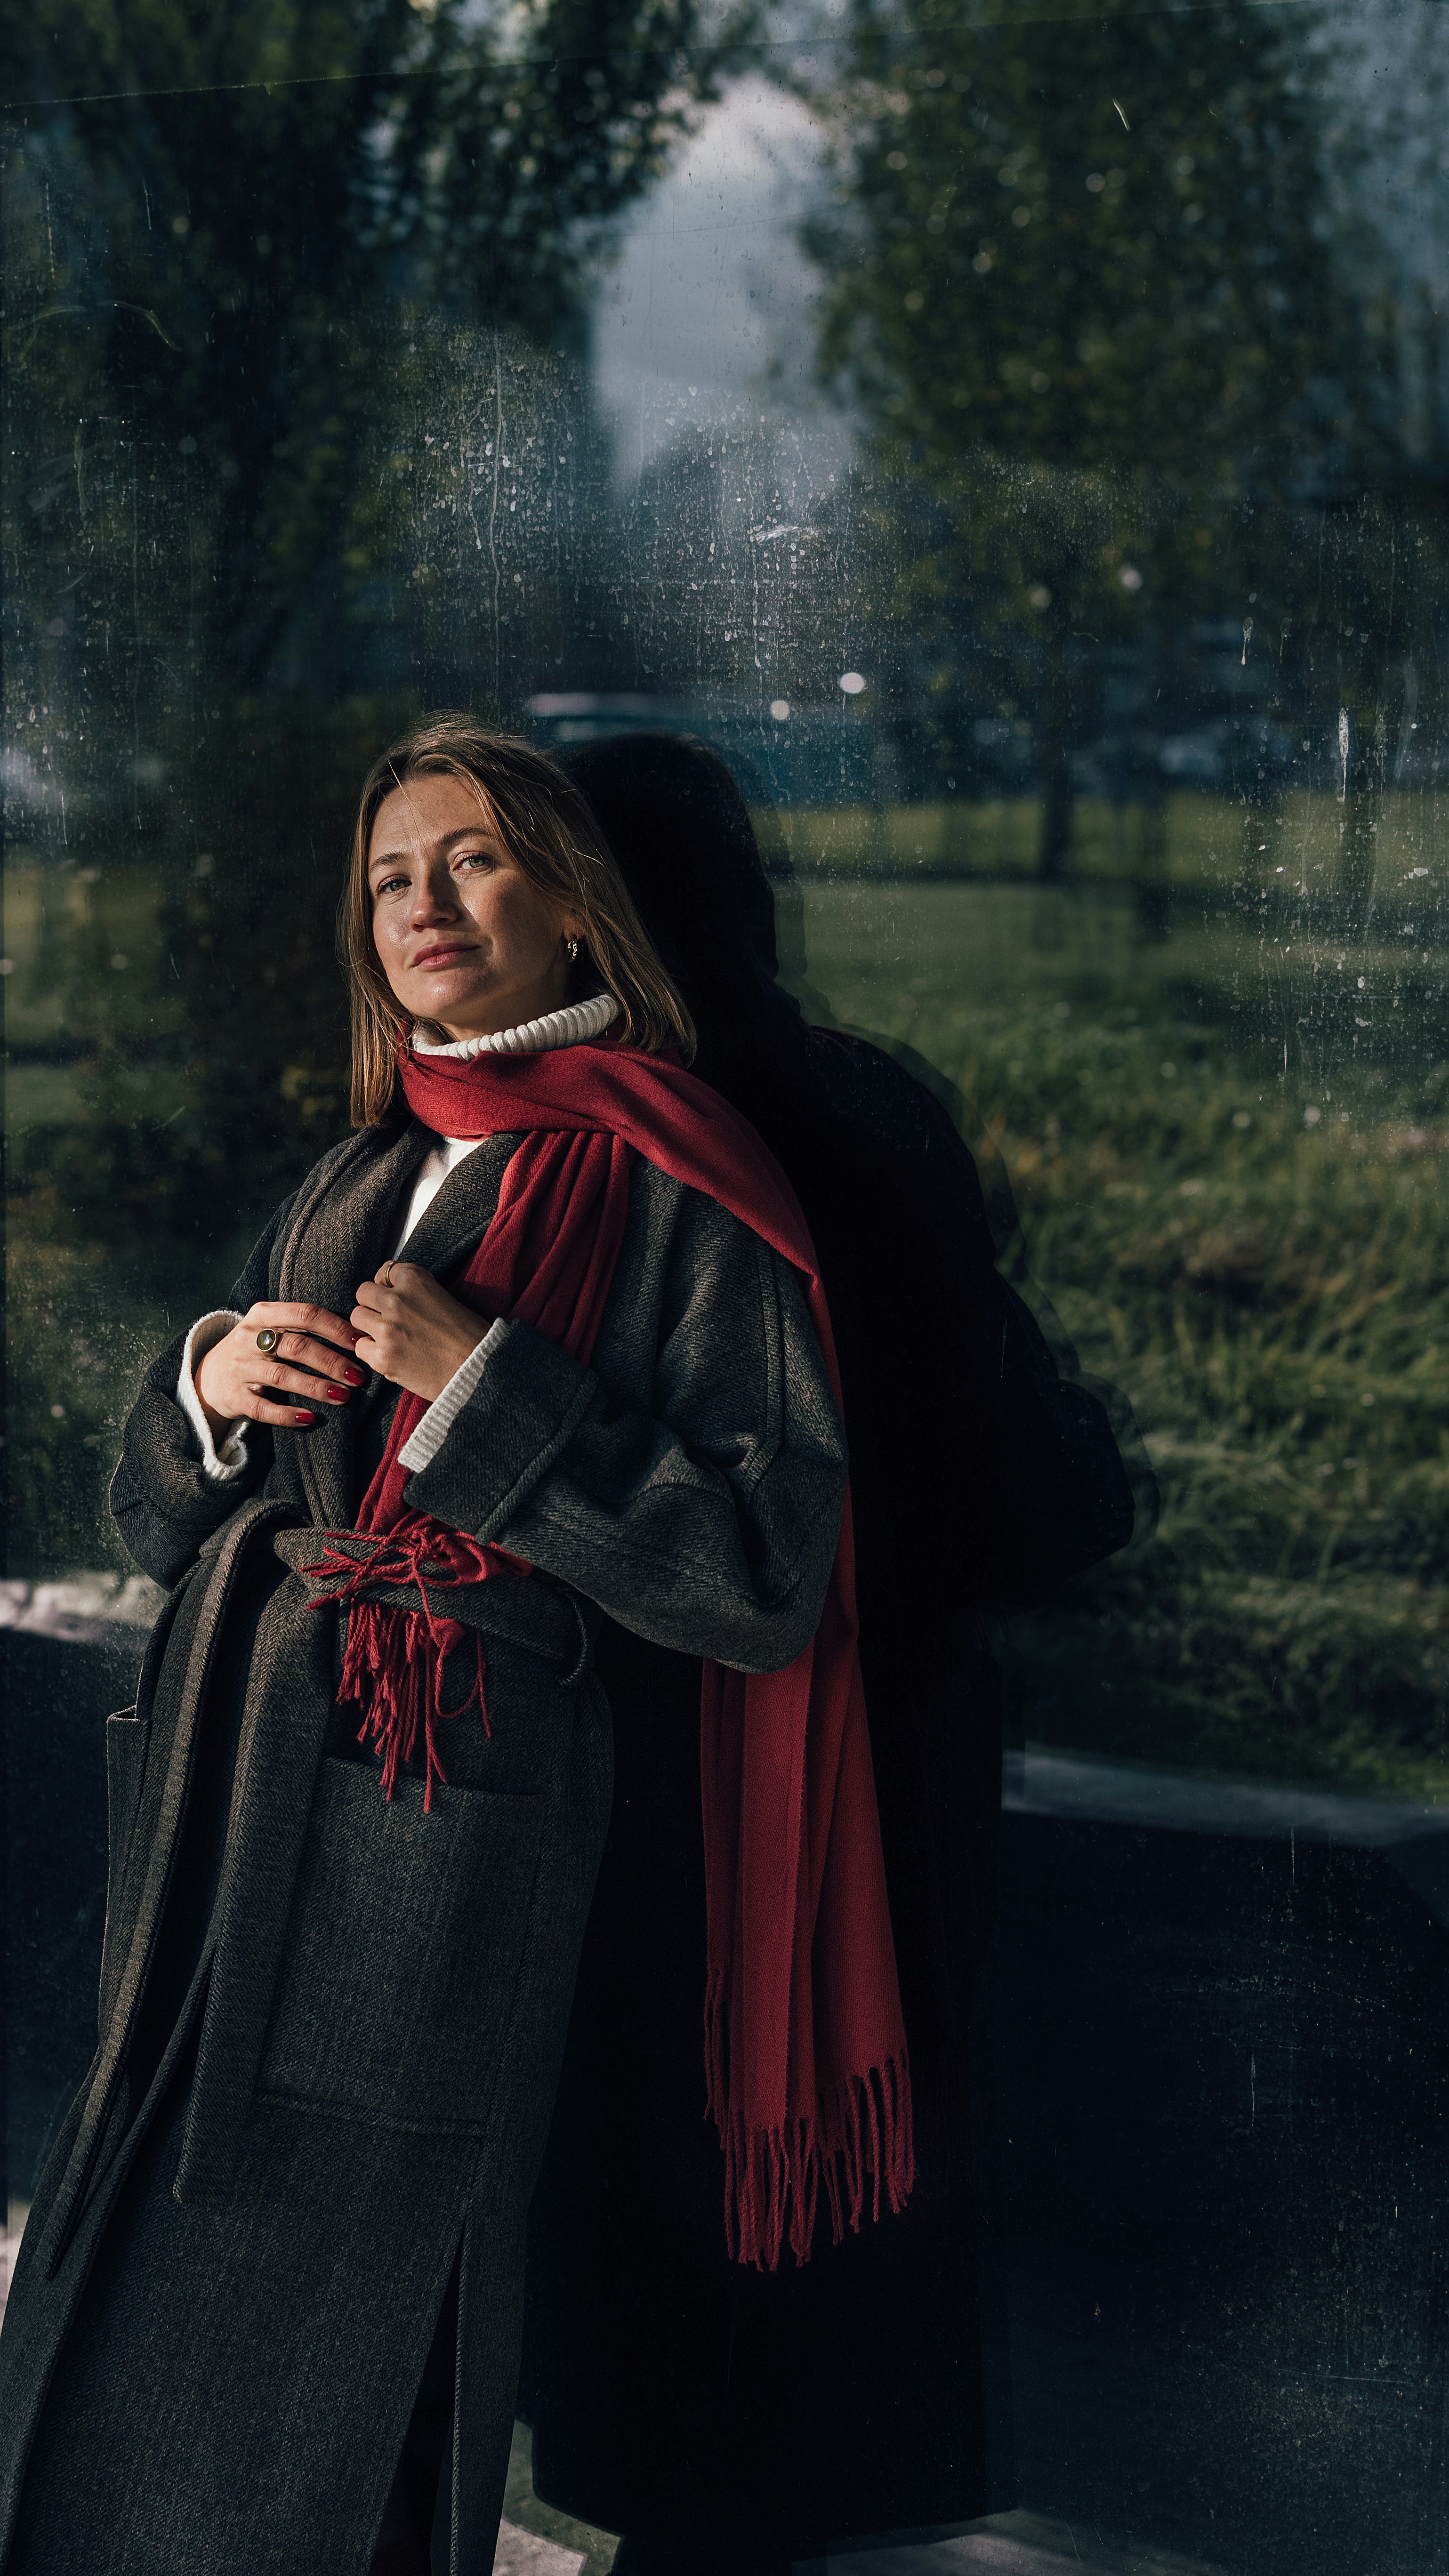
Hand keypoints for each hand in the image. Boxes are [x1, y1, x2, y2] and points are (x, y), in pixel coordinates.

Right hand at [194, 1302, 363, 1437]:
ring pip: (282, 1376)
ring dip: (316, 1387)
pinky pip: (262, 1408)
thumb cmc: (255, 1350)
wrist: (207, 1377)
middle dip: (332, 1361)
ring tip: (343, 1396)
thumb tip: (356, 1338)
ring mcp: (239, 1367)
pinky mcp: (233, 1396)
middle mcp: (249, 1338)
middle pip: (297, 1346)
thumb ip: (302, 1327)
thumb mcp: (271, 1328)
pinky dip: (286, 1415)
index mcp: (263, 1314)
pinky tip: (310, 1418)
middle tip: (358, 1377)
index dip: (336, 1328)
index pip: (305, 1314)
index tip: (361, 1344)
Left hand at [351, 1262, 487, 1403]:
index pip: (385, 1271)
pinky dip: (371, 1351)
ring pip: (357, 1317)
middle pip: (364, 1292)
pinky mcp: (383, 1357)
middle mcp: (397, 1300)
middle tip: (387, 1318)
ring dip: (369, 1326)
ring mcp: (387, 1329)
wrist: (478, 1370)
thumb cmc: (470, 1336)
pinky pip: (360, 1347)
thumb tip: (392, 1291)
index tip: (394, 1295)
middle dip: (373, 1304)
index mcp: (416, 1280)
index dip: (388, 1285)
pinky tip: (389, 1355)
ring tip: (388, 1337)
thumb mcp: (446, 1297)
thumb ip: (417, 1291)